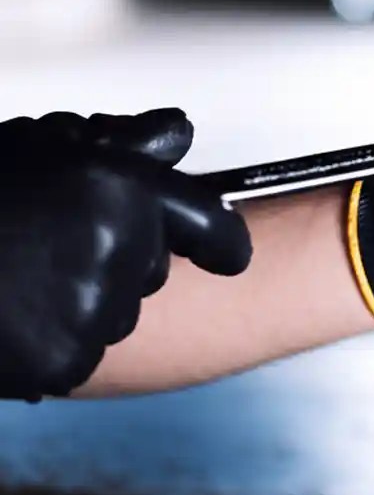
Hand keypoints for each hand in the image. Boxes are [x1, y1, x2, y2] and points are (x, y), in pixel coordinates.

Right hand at [0, 109, 250, 400]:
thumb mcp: (45, 146)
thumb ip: (123, 142)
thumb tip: (181, 134)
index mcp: (121, 187)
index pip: (214, 226)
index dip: (225, 244)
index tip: (230, 255)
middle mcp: (121, 245)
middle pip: (153, 270)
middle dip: (117, 259)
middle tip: (46, 245)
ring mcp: (94, 307)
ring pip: (116, 314)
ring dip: (82, 302)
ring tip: (19, 278)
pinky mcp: (66, 360)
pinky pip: (79, 355)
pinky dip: (50, 344)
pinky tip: (11, 318)